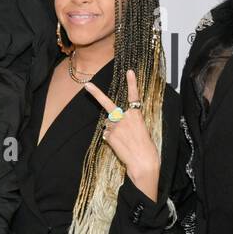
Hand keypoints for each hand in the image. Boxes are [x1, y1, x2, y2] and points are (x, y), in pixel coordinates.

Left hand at [81, 69, 160, 200]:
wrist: (143, 161)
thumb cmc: (146, 147)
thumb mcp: (142, 130)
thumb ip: (128, 123)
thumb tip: (111, 123)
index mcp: (136, 114)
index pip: (134, 96)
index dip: (132, 83)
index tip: (129, 71)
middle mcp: (124, 117)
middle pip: (107, 104)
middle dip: (96, 93)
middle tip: (87, 85)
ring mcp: (115, 126)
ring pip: (108, 125)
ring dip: (113, 131)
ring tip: (123, 141)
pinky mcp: (109, 135)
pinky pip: (107, 135)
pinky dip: (111, 140)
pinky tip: (119, 145)